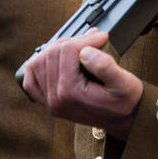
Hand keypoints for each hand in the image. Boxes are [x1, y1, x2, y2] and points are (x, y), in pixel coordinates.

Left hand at [21, 28, 143, 138]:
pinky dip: (39, 67)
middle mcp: (56, 99)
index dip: (85, 39)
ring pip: (38, 63)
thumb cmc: (126, 102)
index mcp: (71, 93)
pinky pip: (31, 81)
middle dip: (72, 42)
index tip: (101, 37)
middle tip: (92, 40)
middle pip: (51, 54)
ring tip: (77, 48)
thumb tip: (85, 52)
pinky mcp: (48, 103)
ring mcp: (50, 102)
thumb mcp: (126, 83)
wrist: (124, 121)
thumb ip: (106, 66)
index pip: (67, 50)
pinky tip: (54, 61)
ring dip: (57, 50)